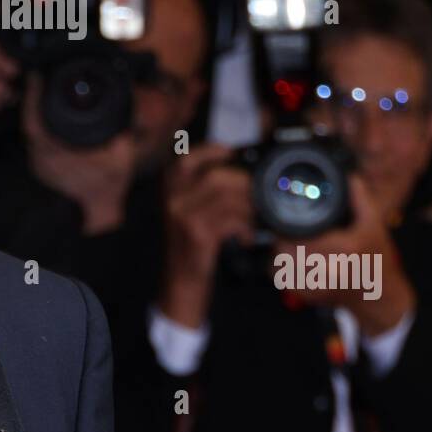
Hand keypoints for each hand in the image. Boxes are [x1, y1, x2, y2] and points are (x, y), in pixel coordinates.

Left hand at [21, 73, 136, 234]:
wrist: (98, 216)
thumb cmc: (108, 188)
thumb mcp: (121, 157)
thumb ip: (125, 133)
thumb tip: (130, 109)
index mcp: (54, 153)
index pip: (33, 120)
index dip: (32, 96)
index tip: (36, 76)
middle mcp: (41, 159)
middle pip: (28, 121)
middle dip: (33, 98)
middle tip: (41, 77)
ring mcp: (39, 165)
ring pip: (31, 131)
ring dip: (36, 111)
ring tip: (44, 90)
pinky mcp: (42, 169)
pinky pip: (36, 140)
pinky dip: (42, 125)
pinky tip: (50, 115)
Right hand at [158, 143, 253, 327]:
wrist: (181, 280)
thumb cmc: (193, 241)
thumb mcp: (190, 210)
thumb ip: (205, 189)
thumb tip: (242, 169)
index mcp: (168, 187)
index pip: (188, 158)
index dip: (212, 151)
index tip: (234, 152)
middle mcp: (172, 198)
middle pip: (215, 177)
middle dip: (244, 182)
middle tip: (262, 191)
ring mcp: (182, 216)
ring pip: (226, 199)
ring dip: (250, 206)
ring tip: (260, 215)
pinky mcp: (197, 235)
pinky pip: (230, 221)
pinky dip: (245, 226)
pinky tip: (249, 236)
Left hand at [276, 176, 414, 335]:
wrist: (379, 296)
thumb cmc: (377, 259)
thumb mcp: (375, 225)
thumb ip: (361, 200)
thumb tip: (350, 177)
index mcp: (344, 249)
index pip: (299, 237)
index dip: (286, 228)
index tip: (284, 220)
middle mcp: (330, 270)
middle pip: (284, 251)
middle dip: (280, 239)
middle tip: (283, 231)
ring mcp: (318, 286)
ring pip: (280, 267)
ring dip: (278, 254)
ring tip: (286, 245)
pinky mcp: (310, 297)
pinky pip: (285, 281)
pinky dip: (283, 270)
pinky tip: (291, 261)